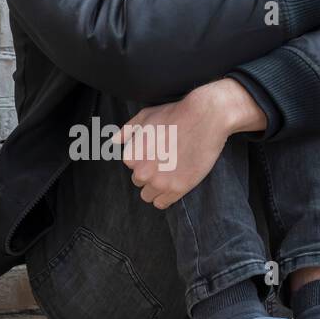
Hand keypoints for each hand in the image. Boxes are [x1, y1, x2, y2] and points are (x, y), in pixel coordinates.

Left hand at [113, 79, 265, 209]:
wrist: (205, 118)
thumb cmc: (174, 115)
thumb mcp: (145, 116)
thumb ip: (127, 131)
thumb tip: (114, 141)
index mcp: (132, 155)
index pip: (131, 167)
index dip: (144, 160)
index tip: (156, 153)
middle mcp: (143, 171)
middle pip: (139, 182)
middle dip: (149, 174)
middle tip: (165, 162)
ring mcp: (161, 182)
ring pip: (148, 196)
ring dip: (156, 187)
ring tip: (169, 174)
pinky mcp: (179, 188)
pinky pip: (162, 204)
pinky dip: (165, 197)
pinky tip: (173, 184)